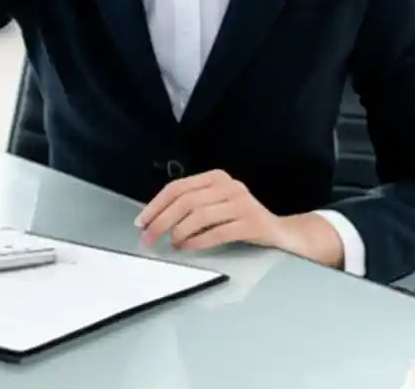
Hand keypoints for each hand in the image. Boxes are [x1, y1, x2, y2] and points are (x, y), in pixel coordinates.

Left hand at [135, 170, 343, 267]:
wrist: (282, 232)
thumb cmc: (241, 219)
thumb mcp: (216, 204)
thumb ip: (191, 205)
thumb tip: (153, 219)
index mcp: (216, 177)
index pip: (177, 187)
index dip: (156, 205)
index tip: (141, 222)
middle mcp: (230, 186)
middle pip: (185, 201)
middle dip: (161, 221)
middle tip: (148, 237)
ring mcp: (243, 203)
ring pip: (199, 215)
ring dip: (179, 232)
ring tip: (173, 243)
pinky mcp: (253, 223)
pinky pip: (217, 232)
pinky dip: (198, 241)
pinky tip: (188, 247)